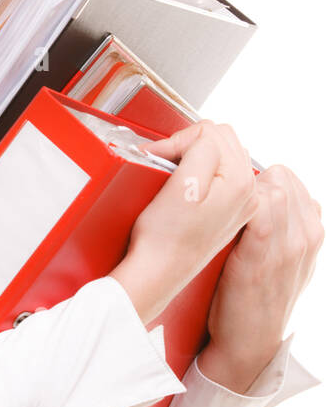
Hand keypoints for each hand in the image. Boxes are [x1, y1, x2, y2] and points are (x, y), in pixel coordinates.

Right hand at [110, 120, 258, 324]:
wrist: (158, 274)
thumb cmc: (163, 239)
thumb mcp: (181, 182)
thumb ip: (201, 147)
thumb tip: (201, 136)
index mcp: (241, 182)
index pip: (211, 132)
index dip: (178, 140)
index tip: (160, 159)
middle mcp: (248, 192)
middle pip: (221, 140)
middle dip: (190, 146)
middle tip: (166, 165)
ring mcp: (241, 203)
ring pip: (220, 156)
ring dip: (195, 158)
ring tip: (173, 176)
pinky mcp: (229, 211)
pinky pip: (218, 176)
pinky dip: (199, 173)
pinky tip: (183, 188)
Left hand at [196, 164, 323, 390]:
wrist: (249, 343)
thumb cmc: (258, 300)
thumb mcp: (286, 262)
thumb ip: (284, 229)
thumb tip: (262, 199)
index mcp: (313, 231)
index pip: (288, 179)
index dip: (258, 182)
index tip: (236, 198)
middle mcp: (307, 234)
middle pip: (278, 177)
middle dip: (247, 184)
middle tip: (225, 205)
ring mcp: (289, 243)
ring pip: (268, 187)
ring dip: (238, 195)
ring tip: (220, 215)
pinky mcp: (262, 253)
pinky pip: (255, 207)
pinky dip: (233, 207)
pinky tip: (216, 222)